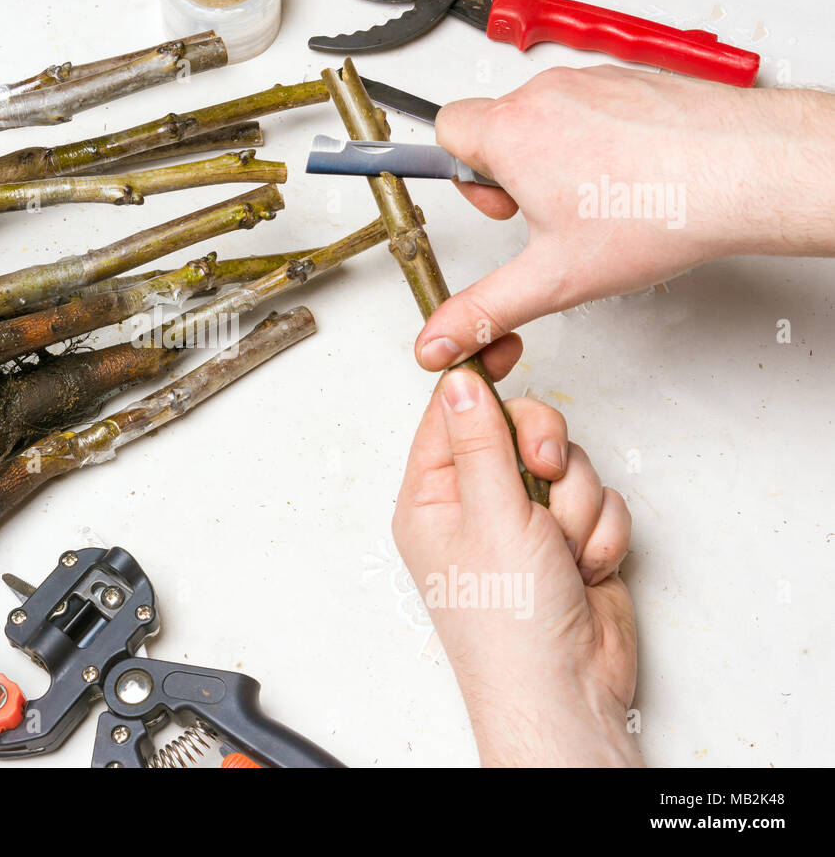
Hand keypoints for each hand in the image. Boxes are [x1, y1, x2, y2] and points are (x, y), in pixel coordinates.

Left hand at [393, 347, 640, 765]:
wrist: (567, 687)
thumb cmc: (509, 622)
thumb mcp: (488, 514)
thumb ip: (480, 440)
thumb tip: (458, 380)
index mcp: (432, 499)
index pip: (450, 415)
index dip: (479, 379)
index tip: (505, 343)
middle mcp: (475, 506)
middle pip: (517, 429)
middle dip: (544, 450)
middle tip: (544, 472)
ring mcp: (524, 523)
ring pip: (567, 464)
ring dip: (575, 503)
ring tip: (560, 547)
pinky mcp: (568, 540)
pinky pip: (597, 500)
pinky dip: (599, 531)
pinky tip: (584, 567)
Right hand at [415, 65, 834, 370]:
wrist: (749, 172)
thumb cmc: (662, 208)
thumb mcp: (553, 278)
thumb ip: (483, 310)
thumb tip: (440, 336)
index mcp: (513, 133)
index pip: (445, 129)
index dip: (459, 174)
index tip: (483, 202)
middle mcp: (548, 94)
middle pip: (494, 126)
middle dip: (508, 174)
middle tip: (544, 216)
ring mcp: (594, 82)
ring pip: (545, 118)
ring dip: (554, 157)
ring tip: (594, 203)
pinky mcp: (633, 83)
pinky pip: (591, 109)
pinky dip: (598, 142)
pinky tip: (628, 182)